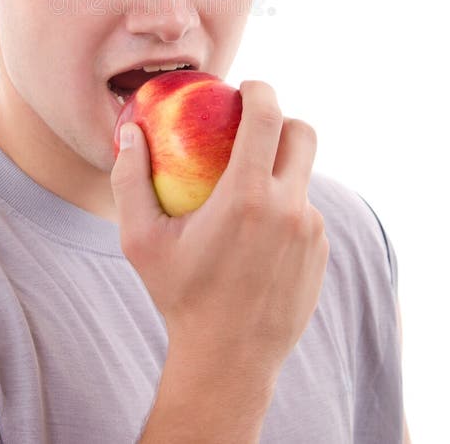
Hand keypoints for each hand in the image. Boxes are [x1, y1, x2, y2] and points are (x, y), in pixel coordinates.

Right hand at [110, 80, 329, 387]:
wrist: (229, 361)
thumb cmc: (179, 297)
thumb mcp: (141, 240)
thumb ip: (130, 180)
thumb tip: (130, 133)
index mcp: (249, 196)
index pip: (268, 117)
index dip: (260, 90)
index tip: (246, 89)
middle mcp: (289, 208)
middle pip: (303, 134)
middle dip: (282, 117)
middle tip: (253, 126)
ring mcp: (310, 232)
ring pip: (303, 176)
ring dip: (279, 168)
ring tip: (244, 191)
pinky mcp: (320, 252)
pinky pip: (305, 211)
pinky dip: (284, 206)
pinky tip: (255, 235)